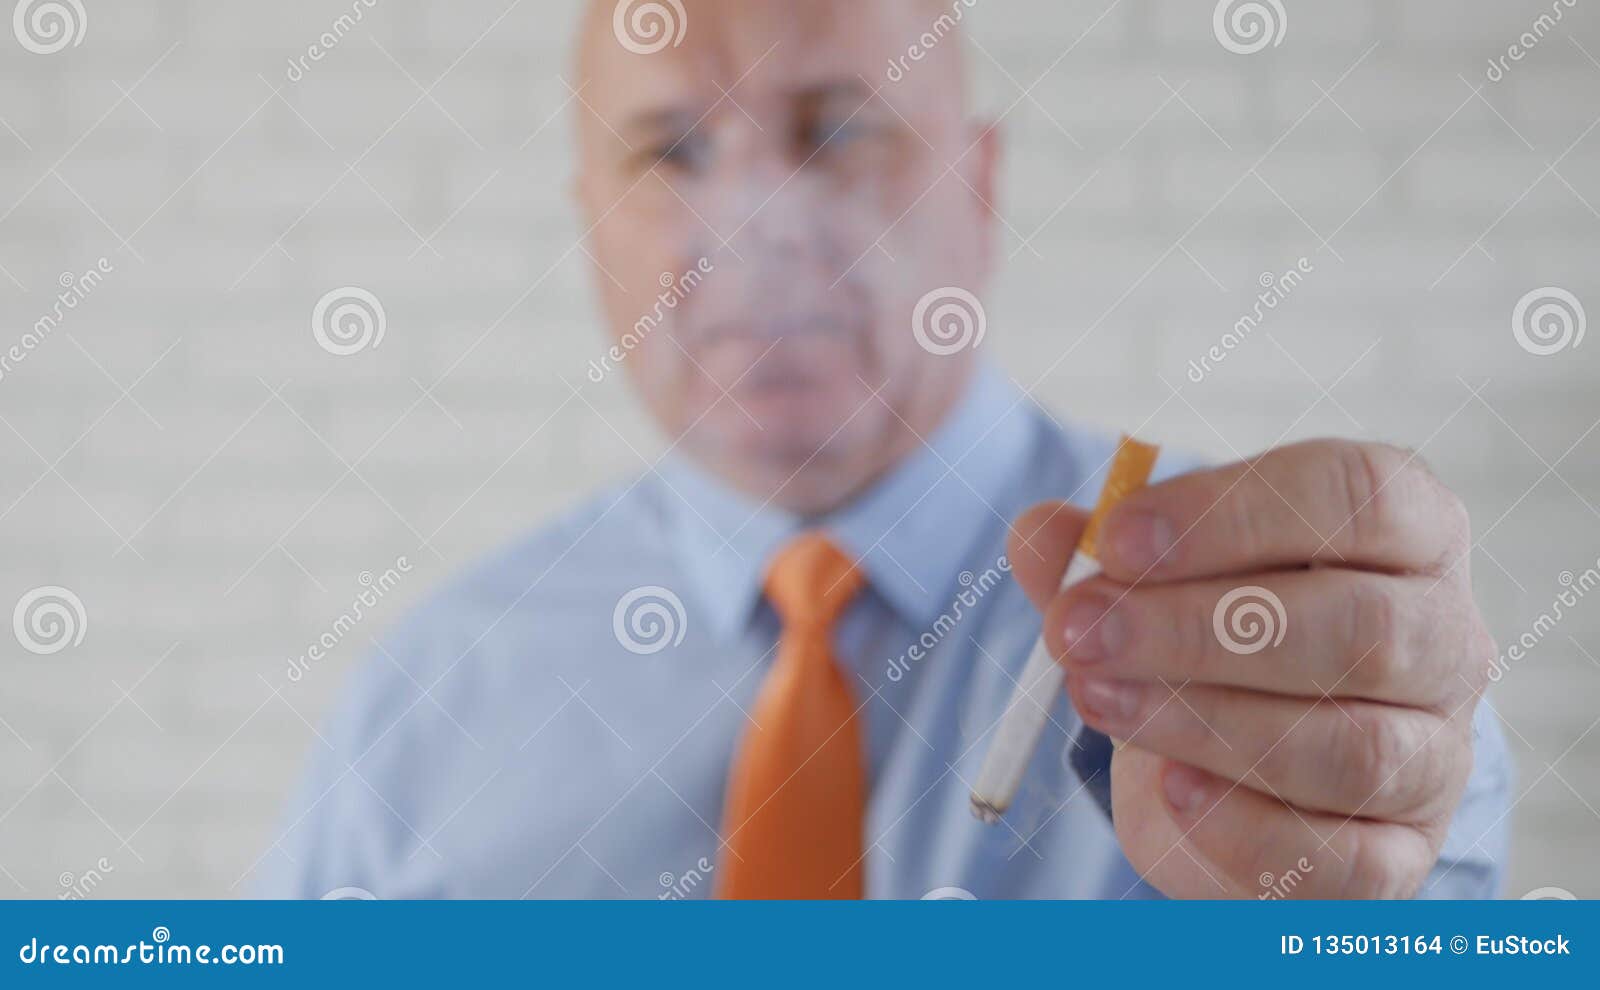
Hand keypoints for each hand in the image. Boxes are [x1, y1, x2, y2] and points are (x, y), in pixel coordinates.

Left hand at [1008, 440, 1493, 898]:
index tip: (1116, 538)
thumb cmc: (1212, 637)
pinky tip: (1171, 790)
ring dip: (1203, 724)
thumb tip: (1041, 535)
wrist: (1242, 767)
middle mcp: (1446, 638)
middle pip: (1359, 626)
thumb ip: (1096, 551)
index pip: (1355, 495)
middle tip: (1080, 633)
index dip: (1230, 513)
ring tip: (1097, 699)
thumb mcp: (1151, 579)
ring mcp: (1436, 756)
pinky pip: (1345, 858)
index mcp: (1405, 531)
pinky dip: (1247, 829)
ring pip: (1351, 748)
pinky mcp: (1402, 856)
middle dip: (1196, 630)